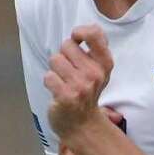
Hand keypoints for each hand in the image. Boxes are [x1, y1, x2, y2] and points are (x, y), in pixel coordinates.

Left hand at [45, 24, 113, 138]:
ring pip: (55, 59)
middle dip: (64, 56)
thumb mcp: (99, 70)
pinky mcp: (66, 97)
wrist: (82, 124)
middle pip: (67, 45)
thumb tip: (85, 29)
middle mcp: (95, 74)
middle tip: (70, 73)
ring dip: (55, 70)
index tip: (77, 40)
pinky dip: (49, 83)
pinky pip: (48, 76)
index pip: (95, 34)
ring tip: (63, 82)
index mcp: (105, 64)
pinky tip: (58, 91)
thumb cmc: (87, 91)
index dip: (81, 32)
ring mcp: (81, 86)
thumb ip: (95, 48)